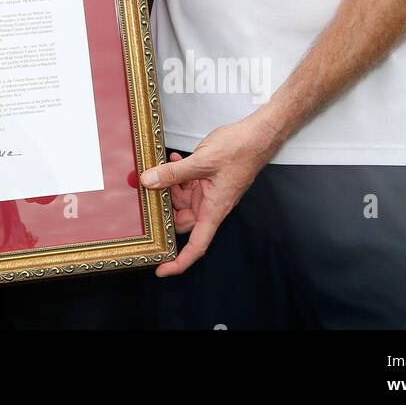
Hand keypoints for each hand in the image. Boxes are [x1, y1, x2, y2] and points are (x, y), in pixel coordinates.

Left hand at [139, 114, 278, 276]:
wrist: (257, 135)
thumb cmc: (241, 150)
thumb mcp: (202, 161)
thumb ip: (174, 173)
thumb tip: (148, 182)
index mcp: (214, 210)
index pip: (196, 246)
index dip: (179, 261)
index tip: (161, 269)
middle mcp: (210, 205)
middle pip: (182, 220)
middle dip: (165, 209)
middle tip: (148, 193)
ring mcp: (208, 192)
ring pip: (181, 200)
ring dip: (168, 185)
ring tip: (161, 166)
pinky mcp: (207, 179)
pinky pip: (186, 183)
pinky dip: (176, 174)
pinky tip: (172, 159)